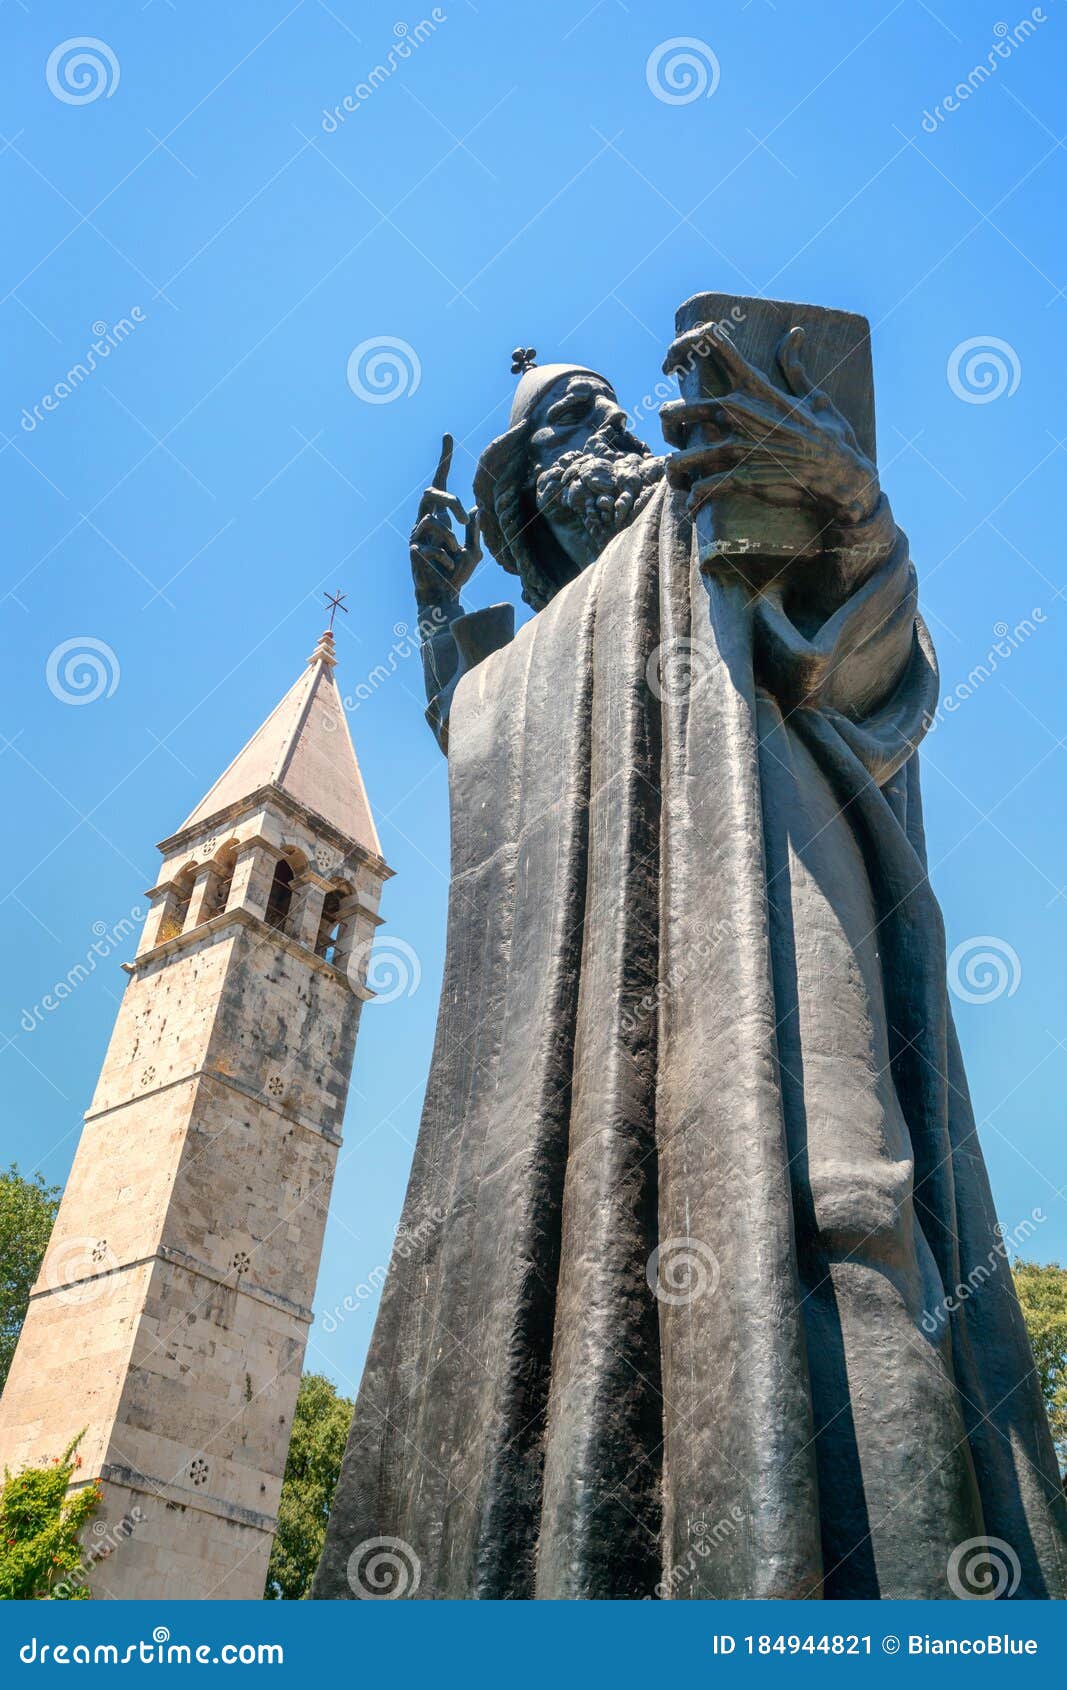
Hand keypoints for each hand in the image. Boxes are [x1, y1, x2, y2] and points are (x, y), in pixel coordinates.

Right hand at [409, 434, 480, 606]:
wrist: (444, 595)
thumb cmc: (458, 572)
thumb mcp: (473, 550)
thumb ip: (474, 531)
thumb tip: (476, 509)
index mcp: (441, 515)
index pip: (441, 482)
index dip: (444, 460)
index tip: (448, 436)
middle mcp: (425, 520)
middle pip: (430, 493)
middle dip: (449, 502)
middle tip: (464, 521)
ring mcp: (417, 534)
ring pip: (431, 521)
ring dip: (449, 538)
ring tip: (455, 554)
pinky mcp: (412, 550)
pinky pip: (429, 545)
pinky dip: (444, 557)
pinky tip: (447, 567)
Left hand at [662, 326, 879, 526]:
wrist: (841, 475)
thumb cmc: (827, 435)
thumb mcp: (811, 394)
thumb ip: (793, 365)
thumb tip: (794, 332)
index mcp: (752, 387)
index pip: (711, 345)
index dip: (680, 347)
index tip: (669, 365)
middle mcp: (737, 411)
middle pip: (674, 411)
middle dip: (667, 427)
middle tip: (676, 438)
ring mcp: (737, 446)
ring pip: (678, 461)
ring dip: (676, 475)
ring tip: (683, 481)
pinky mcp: (741, 479)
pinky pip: (700, 492)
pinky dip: (694, 503)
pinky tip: (697, 506)